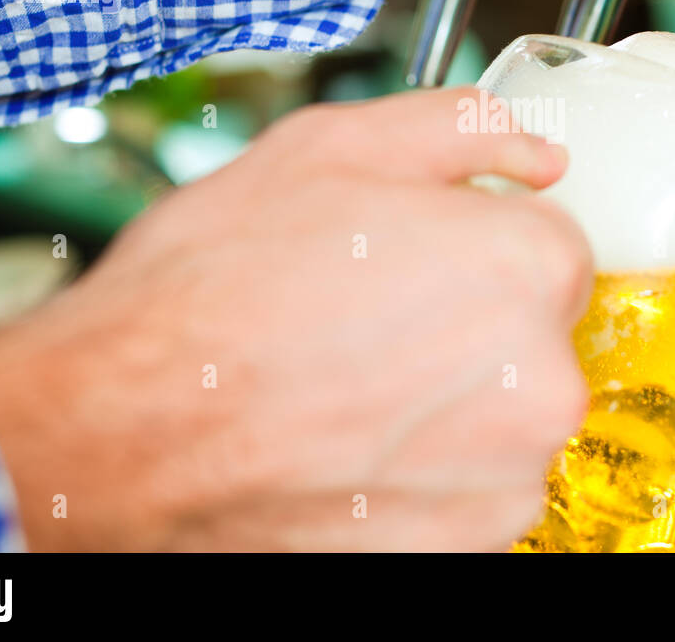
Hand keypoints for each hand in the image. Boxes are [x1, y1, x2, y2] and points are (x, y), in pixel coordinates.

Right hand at [0, 88, 592, 550]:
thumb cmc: (213, 292)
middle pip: (532, 330)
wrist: (123, 432)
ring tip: (344, 380)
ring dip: (446, 397)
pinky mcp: (464, 544)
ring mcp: (507, 475)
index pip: (551, 243)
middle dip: (469, 317)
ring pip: (502, 411)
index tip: (421, 257)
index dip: (477, 241)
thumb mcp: (333, 148)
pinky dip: (423, 467)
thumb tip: (536, 154)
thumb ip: (463, 130)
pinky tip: (346, 441)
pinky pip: (469, 484)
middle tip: (368, 314)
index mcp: (527, 268)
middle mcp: (540, 380)